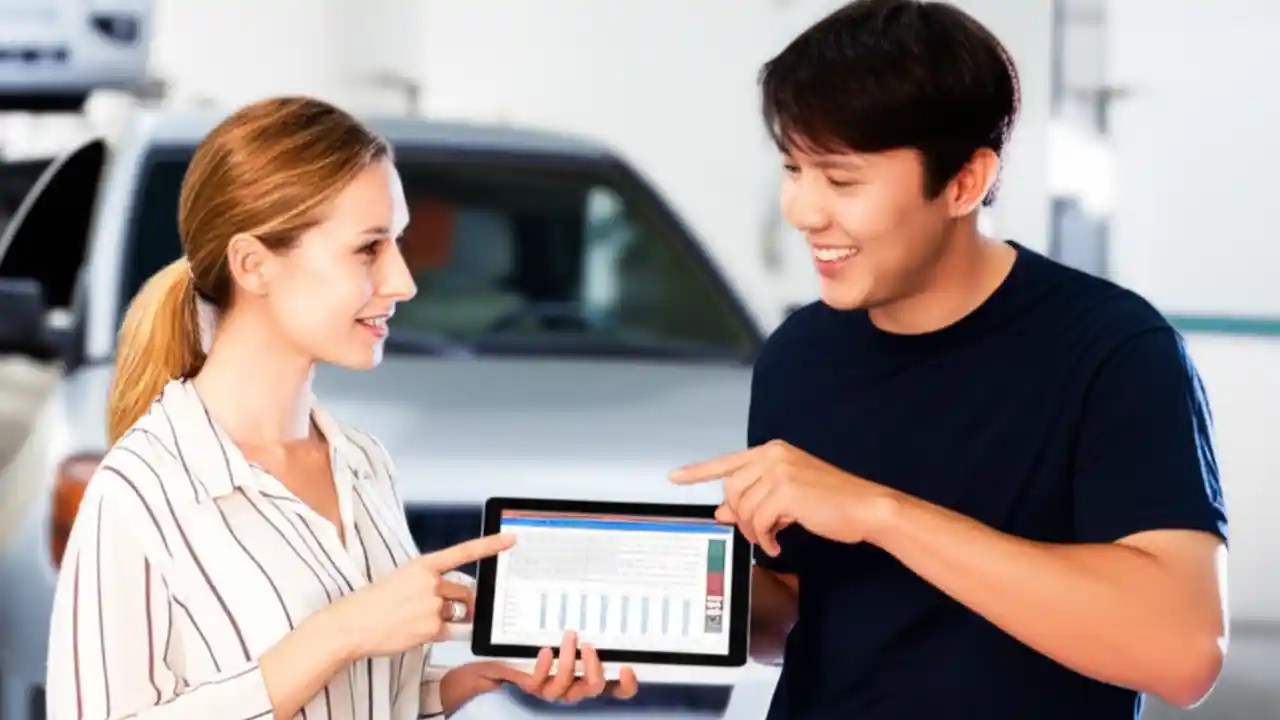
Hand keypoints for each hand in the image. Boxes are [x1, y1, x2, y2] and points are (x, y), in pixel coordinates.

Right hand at [324, 533, 514, 660]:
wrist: (350, 625)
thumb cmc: (372, 603)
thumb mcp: (401, 579)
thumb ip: (429, 581)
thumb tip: (453, 594)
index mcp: (422, 565)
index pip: (464, 551)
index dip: (490, 545)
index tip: (510, 539)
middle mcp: (430, 582)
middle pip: (464, 592)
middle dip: (460, 602)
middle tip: (437, 609)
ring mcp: (432, 605)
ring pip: (457, 612)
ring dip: (447, 618)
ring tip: (417, 620)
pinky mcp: (432, 628)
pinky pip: (449, 631)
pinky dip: (437, 634)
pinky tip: (415, 631)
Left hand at [446, 631, 638, 704]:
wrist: (499, 655)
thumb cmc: (537, 638)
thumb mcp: (565, 627)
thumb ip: (584, 617)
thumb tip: (603, 583)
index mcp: (587, 674)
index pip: (615, 689)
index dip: (626, 685)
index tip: (628, 667)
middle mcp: (573, 685)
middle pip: (594, 689)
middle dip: (594, 667)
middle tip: (588, 644)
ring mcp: (552, 687)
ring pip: (567, 687)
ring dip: (569, 662)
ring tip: (567, 637)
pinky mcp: (531, 685)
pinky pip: (541, 683)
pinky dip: (544, 666)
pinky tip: (544, 650)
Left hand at [670, 439, 898, 553]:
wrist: (865, 507)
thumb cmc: (832, 501)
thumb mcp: (787, 498)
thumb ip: (755, 499)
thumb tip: (723, 510)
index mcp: (773, 451)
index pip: (727, 461)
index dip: (698, 471)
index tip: (676, 477)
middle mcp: (773, 455)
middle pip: (732, 490)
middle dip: (739, 517)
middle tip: (756, 534)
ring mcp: (779, 471)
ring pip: (743, 508)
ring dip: (753, 531)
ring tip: (770, 539)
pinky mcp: (787, 491)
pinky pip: (758, 521)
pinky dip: (764, 538)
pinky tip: (777, 544)